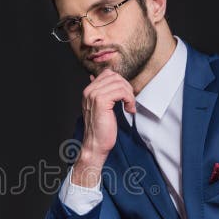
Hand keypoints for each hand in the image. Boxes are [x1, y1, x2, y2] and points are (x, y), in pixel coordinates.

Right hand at [72, 69, 135, 186]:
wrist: (96, 144)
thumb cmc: (101, 128)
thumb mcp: (102, 108)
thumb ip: (104, 94)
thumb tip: (112, 83)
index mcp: (89, 91)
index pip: (108, 74)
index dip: (121, 82)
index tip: (125, 96)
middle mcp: (89, 91)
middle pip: (115, 77)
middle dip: (127, 88)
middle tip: (129, 102)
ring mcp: (94, 95)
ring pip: (120, 84)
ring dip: (129, 95)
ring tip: (129, 106)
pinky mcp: (101, 101)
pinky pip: (121, 92)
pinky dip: (129, 100)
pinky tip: (129, 109)